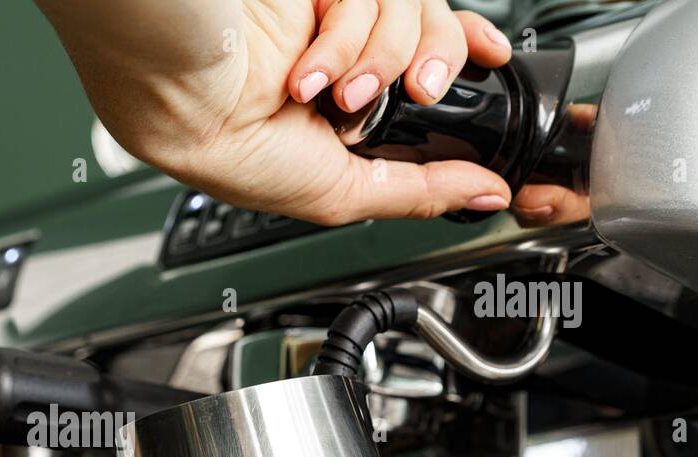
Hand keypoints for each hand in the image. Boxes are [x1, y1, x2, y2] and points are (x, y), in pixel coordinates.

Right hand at [36, 0, 514, 224]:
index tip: (514, 111)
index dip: (483, 98)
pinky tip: (310, 66)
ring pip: (418, 18)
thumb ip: (418, 194)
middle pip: (445, 48)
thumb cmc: (230, 150)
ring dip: (378, 58)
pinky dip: (348, 33)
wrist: (183, 94)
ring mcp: (341, 18)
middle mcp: (356, 64)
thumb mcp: (338, 194)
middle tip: (411, 94)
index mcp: (359, 118)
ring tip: (333, 91)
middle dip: (433, 75)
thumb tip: (484, 197)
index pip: (444, 93)